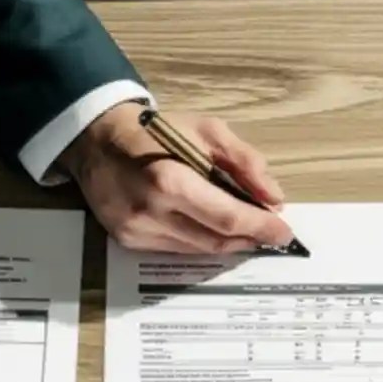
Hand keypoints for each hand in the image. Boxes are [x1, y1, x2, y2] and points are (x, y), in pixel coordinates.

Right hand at [59, 102, 290, 253]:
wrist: (98, 140)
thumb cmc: (157, 131)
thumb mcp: (206, 131)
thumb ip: (245, 163)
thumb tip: (274, 200)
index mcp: (171, 181)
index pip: (228, 217)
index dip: (261, 228)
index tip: (285, 232)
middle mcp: (152, 213)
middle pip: (216, 240)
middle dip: (249, 238)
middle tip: (271, 232)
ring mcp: (137, 231)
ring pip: (199, 250)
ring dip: (228, 243)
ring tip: (247, 230)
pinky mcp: (128, 241)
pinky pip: (177, 250)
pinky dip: (201, 241)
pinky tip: (212, 228)